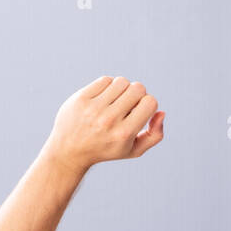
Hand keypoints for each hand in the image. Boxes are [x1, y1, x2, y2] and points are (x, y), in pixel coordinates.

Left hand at [43, 75, 164, 171]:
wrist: (69, 150)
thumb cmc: (106, 149)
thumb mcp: (133, 150)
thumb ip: (154, 135)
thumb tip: (161, 112)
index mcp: (124, 134)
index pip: (150, 102)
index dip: (148, 104)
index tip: (140, 112)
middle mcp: (109, 120)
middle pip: (138, 88)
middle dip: (137, 94)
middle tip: (128, 105)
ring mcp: (93, 108)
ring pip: (122, 81)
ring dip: (123, 89)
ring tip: (116, 100)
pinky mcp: (81, 98)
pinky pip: (105, 80)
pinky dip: (108, 86)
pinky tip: (104, 98)